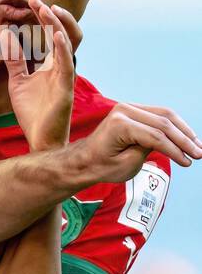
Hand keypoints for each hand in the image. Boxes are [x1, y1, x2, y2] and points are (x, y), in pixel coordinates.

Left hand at [4, 0, 75, 150]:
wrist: (39, 137)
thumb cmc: (33, 111)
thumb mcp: (17, 80)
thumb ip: (14, 58)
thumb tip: (5, 34)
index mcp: (52, 63)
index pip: (53, 33)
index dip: (45, 16)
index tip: (33, 0)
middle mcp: (62, 66)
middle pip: (65, 33)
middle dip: (53, 15)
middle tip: (38, 0)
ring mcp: (65, 76)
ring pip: (69, 44)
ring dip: (59, 25)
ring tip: (48, 10)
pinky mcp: (65, 89)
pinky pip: (67, 65)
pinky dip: (62, 48)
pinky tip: (55, 35)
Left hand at [73, 102, 200, 184]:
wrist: (84, 161)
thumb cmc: (101, 166)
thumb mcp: (128, 165)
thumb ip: (149, 150)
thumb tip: (170, 142)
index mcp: (119, 124)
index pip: (156, 136)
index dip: (175, 150)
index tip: (189, 162)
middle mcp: (123, 110)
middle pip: (164, 122)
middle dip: (184, 139)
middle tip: (200, 153)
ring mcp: (127, 107)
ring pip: (165, 115)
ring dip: (183, 130)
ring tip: (197, 146)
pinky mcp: (132, 110)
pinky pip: (159, 115)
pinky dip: (174, 126)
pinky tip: (187, 137)